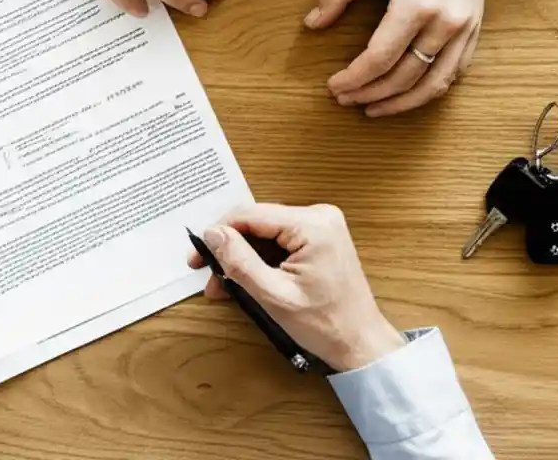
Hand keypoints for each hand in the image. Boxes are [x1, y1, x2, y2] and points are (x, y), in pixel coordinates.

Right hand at [188, 203, 404, 370]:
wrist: (360, 343)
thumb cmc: (325, 324)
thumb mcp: (273, 295)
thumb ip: (240, 261)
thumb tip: (212, 233)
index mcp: (312, 225)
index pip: (250, 215)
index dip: (219, 232)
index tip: (197, 255)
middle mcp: (319, 215)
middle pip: (257, 223)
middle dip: (229, 249)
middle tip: (208, 274)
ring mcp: (321, 225)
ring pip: (265, 233)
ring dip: (243, 257)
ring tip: (224, 285)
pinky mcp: (320, 238)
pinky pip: (280, 241)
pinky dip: (261, 260)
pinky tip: (245, 280)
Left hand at [304, 0, 508, 116]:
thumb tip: (312, 24)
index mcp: (417, 3)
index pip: (379, 59)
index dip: (354, 78)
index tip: (333, 85)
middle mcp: (446, 22)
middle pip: (404, 77)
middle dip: (371, 93)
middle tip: (345, 99)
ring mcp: (466, 27)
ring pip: (434, 84)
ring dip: (402, 103)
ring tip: (374, 108)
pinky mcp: (476, 27)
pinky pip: (454, 72)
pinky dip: (430, 89)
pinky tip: (408, 94)